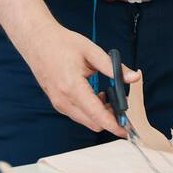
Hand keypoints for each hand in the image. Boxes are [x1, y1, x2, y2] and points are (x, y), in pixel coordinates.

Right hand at [24, 22, 139, 137]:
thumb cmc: (62, 43)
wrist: (37, 41)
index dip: (115, 125)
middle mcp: (64, 101)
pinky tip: (97, 95)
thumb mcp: (91, 51)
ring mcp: (59, 104)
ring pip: (86, 121)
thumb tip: (134, 77)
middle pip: (94, 123)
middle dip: (111, 119)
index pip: (97, 115)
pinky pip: (78, 115)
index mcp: (72, 87)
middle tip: (124, 106)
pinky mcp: (58, 103)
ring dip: (101, 114)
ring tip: (110, 95)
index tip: (129, 130)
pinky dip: (91, 111)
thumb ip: (113, 67)